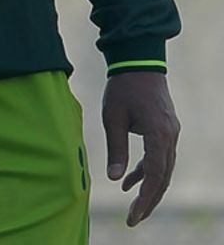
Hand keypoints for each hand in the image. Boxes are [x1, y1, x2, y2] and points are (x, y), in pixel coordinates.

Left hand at [102, 71, 179, 225]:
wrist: (138, 62)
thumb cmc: (122, 88)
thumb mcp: (112, 117)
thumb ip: (116, 148)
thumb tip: (114, 179)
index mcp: (159, 134)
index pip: (155, 174)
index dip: (145, 198)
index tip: (133, 215)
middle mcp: (171, 137)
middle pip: (163, 177)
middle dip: (149, 201)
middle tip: (133, 220)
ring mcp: (171, 134)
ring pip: (163, 170)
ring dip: (149, 188)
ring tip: (132, 206)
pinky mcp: (165, 131)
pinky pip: (159, 158)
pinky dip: (146, 171)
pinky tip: (129, 181)